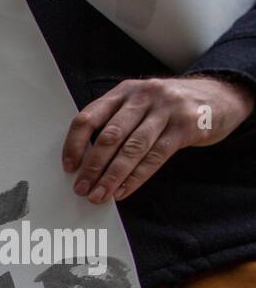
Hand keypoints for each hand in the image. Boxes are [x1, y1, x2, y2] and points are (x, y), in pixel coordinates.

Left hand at [64, 75, 255, 203]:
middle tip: (81, 189)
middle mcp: (143, 97)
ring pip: (132, 148)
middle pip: (109, 136)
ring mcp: (166, 110)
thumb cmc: (168, 107)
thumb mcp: (139, 105)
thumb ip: (114, 123)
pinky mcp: (186, 126)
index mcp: (123, 92)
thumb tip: (85, 162)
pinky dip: (136, 177)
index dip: (74, 145)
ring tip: (99, 195)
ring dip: (112, 176)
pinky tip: (123, 191)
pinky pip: (155, 156)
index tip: (68, 167)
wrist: (220, 95)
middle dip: (92, 166)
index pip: (88, 118)